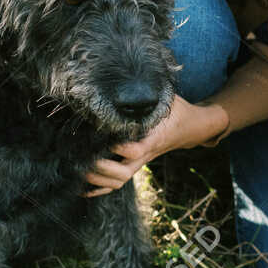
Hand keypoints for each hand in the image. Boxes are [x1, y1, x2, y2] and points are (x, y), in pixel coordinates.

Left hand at [85, 95, 227, 196]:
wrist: (189, 128)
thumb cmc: (174, 110)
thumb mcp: (166, 97)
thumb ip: (150, 92)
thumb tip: (127, 78)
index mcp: (153, 139)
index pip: (134, 150)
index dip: (118, 148)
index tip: (104, 138)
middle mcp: (144, 154)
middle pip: (123, 173)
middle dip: (101, 169)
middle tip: (83, 158)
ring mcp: (139, 162)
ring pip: (119, 181)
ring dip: (97, 180)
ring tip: (78, 170)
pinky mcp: (134, 165)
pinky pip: (116, 184)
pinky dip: (99, 189)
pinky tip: (81, 188)